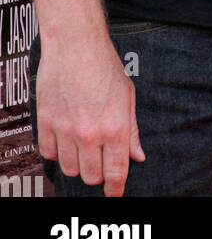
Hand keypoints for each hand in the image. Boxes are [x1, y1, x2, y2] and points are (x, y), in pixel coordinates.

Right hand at [35, 32, 144, 195]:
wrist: (75, 44)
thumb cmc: (105, 66)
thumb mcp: (128, 96)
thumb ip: (132, 130)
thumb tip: (137, 156)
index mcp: (114, 128)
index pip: (116, 173)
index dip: (116, 189)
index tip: (115, 194)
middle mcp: (90, 134)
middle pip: (91, 176)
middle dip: (98, 175)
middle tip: (100, 163)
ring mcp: (65, 130)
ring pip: (70, 169)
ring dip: (78, 164)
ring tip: (83, 150)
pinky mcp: (46, 122)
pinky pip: (49, 153)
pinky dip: (57, 152)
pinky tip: (65, 140)